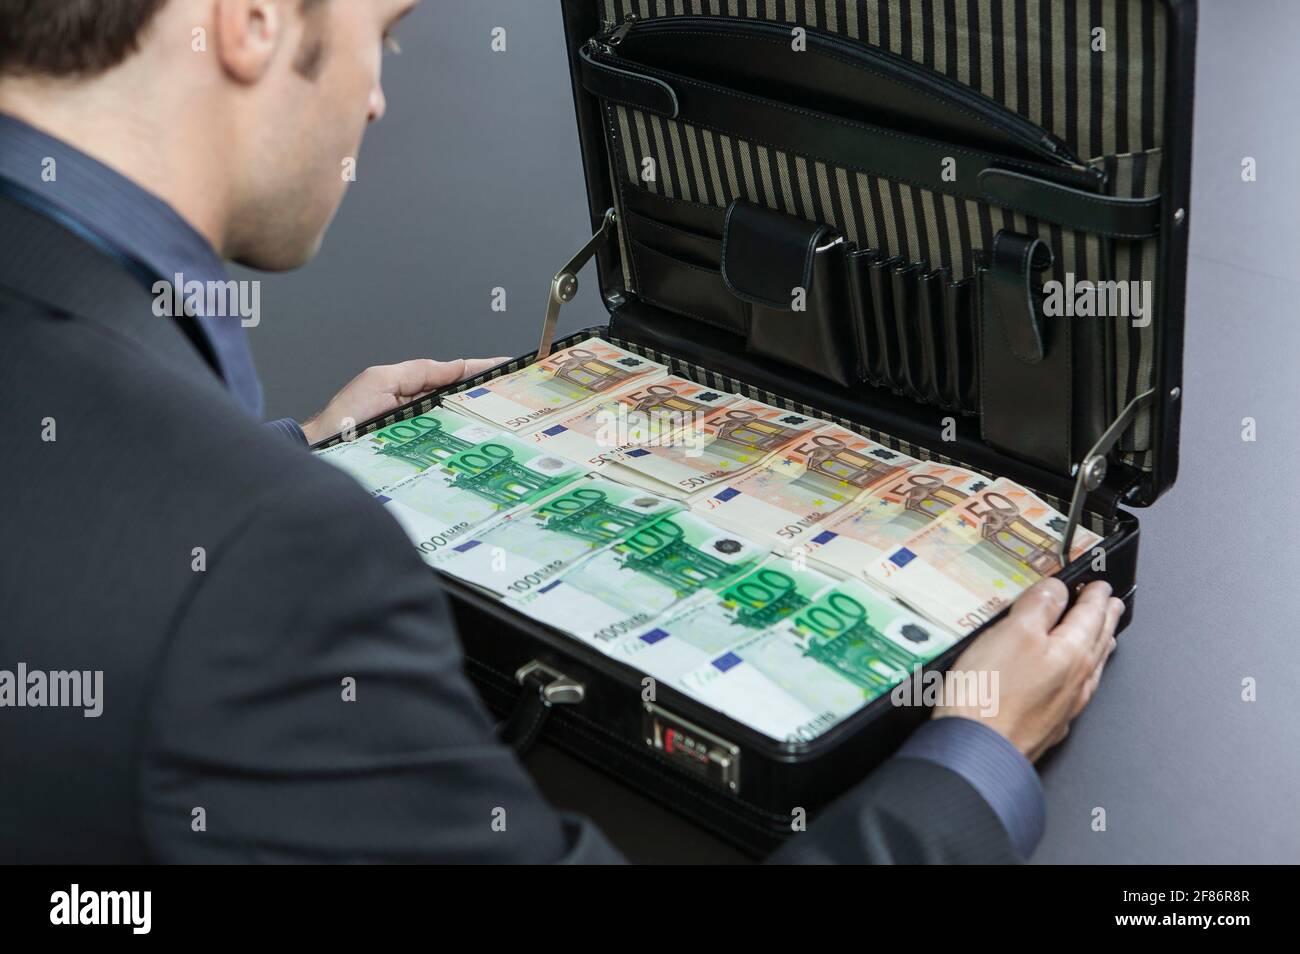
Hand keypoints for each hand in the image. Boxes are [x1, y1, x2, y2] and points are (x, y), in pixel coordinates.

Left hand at [301, 357, 507, 443]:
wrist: (326, 450)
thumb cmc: (347, 415)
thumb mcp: (382, 380)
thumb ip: (421, 371)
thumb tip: (457, 366)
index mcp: (415, 388)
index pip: (456, 376)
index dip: (483, 371)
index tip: (510, 368)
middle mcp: (424, 412)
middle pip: (465, 402)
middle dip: (492, 399)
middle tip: (521, 398)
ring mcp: (425, 435)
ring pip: (462, 426)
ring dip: (485, 424)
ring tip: (512, 421)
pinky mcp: (424, 456)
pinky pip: (451, 448)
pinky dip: (468, 446)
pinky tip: (485, 446)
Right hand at [932, 578, 1122, 762]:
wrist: (976, 751)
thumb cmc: (991, 696)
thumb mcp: (1013, 633)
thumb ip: (1039, 607)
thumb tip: (1057, 589)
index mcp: (1071, 653)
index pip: (1089, 615)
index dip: (1094, 596)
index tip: (1101, 586)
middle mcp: (1075, 681)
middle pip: (1095, 643)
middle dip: (1104, 621)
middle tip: (1112, 606)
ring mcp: (1063, 707)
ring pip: (1089, 670)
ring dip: (1097, 648)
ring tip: (1103, 638)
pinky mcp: (1046, 726)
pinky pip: (1075, 693)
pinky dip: (1081, 678)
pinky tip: (1074, 682)